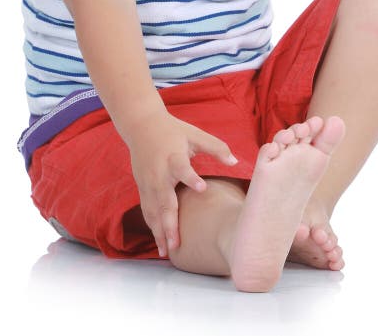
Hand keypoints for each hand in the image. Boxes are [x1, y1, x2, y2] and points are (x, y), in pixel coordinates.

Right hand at [127, 111, 237, 256]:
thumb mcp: (195, 134)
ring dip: (159, 231)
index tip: (202, 188)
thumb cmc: (173, 131)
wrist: (141, 125)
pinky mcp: (142, 188)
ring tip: (168, 251)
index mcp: (173, 157)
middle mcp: (158, 173)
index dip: (191, 178)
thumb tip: (235, 161)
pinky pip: (147, 210)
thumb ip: (216, 147)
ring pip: (153, 211)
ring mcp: (148, 182)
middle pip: (164, 200)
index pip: (182, 168)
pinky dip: (152, 226)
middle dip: (169, 223)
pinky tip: (159, 242)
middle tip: (176, 244)